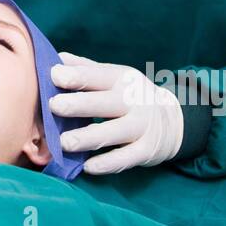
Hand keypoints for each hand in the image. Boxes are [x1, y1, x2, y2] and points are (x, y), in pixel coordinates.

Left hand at [48, 52, 183, 173]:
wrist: (172, 119)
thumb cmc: (130, 95)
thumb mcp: (113, 76)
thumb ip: (85, 69)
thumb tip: (55, 58)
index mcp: (121, 79)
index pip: (96, 76)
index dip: (76, 76)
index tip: (53, 76)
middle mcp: (133, 101)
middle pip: (104, 103)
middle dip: (79, 104)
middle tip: (54, 106)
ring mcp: (141, 126)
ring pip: (113, 132)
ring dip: (87, 138)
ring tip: (64, 143)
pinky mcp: (146, 150)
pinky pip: (125, 158)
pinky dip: (107, 164)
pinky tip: (87, 167)